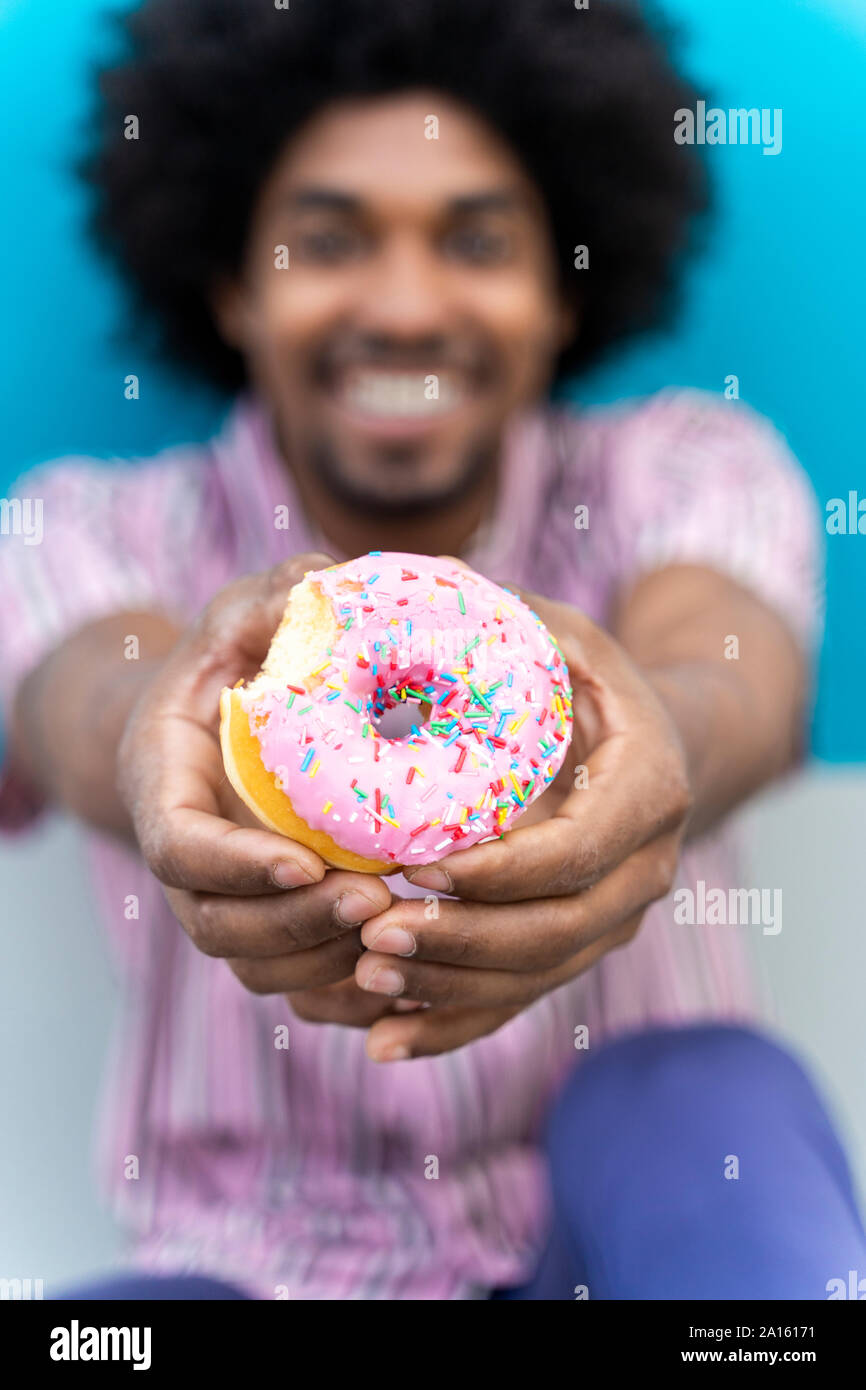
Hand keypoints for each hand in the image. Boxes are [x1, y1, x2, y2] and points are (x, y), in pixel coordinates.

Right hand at [117, 553, 402, 1024]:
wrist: (231, 710)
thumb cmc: (240, 654)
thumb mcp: (250, 613)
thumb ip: (278, 599)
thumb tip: (327, 586)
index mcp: (164, 784)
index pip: (181, 849)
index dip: (236, 866)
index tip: (306, 863)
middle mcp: (187, 853)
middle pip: (219, 925)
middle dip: (295, 925)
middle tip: (377, 901)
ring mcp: (225, 894)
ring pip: (255, 964)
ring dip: (322, 959)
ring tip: (397, 927)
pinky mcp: (267, 918)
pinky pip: (290, 977)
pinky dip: (337, 982)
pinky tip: (400, 958)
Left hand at [354, 589, 693, 1061]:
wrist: (647, 740)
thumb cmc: (583, 676)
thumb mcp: (557, 633)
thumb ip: (493, 622)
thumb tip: (369, 589)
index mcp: (647, 791)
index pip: (574, 852)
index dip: (499, 870)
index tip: (417, 866)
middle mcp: (643, 869)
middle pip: (557, 932)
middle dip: (461, 941)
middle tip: (371, 934)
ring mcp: (613, 918)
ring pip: (535, 976)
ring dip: (449, 988)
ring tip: (363, 977)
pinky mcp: (576, 947)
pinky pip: (520, 1000)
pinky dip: (454, 1026)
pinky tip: (383, 1040)